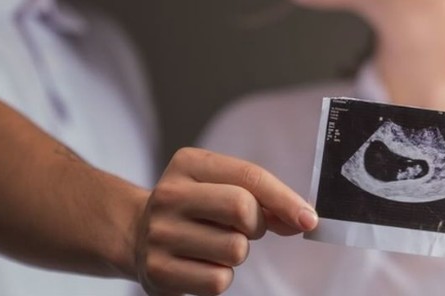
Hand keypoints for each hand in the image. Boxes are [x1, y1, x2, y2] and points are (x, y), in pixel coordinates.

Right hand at [136, 147, 317, 295]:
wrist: (134, 232)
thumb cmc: (194, 207)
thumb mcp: (218, 185)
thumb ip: (260, 197)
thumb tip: (301, 219)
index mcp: (187, 164)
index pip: (249, 176)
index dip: (286, 199)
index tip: (310, 219)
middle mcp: (169, 195)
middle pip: (242, 208)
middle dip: (257, 224)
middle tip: (246, 228)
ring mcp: (160, 234)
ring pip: (235, 249)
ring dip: (238, 251)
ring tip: (216, 243)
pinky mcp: (159, 271)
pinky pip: (219, 280)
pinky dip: (222, 275)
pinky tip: (203, 262)